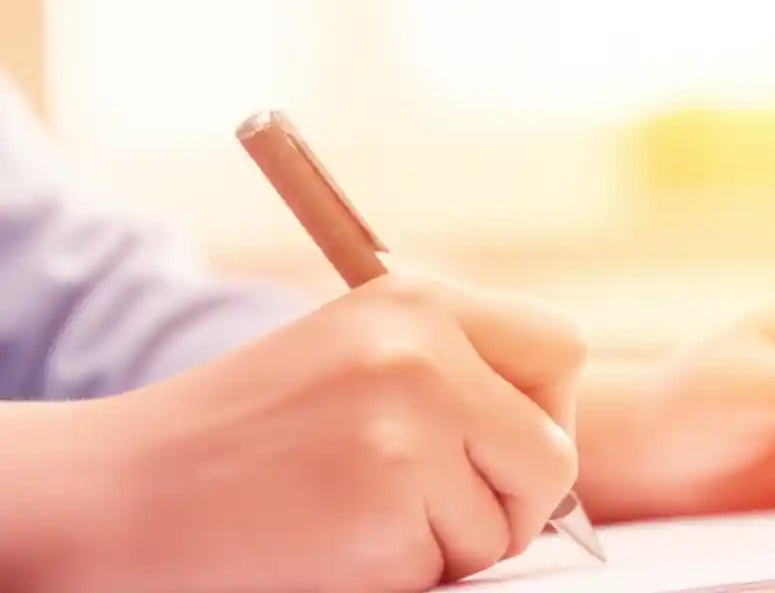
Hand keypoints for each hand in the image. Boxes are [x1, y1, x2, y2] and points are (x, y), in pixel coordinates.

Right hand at [47, 273, 585, 592]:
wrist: (119, 493)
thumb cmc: (244, 436)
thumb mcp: (352, 355)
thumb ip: (454, 373)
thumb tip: (553, 437)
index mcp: (416, 301)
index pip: (561, 347)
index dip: (547, 409)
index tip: (505, 442)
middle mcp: (420, 351)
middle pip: (554, 451)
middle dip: (515, 497)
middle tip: (439, 504)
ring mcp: (405, 427)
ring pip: (508, 522)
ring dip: (449, 541)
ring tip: (358, 513)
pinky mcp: (384, 508)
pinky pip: (449, 568)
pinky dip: (404, 574)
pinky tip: (334, 542)